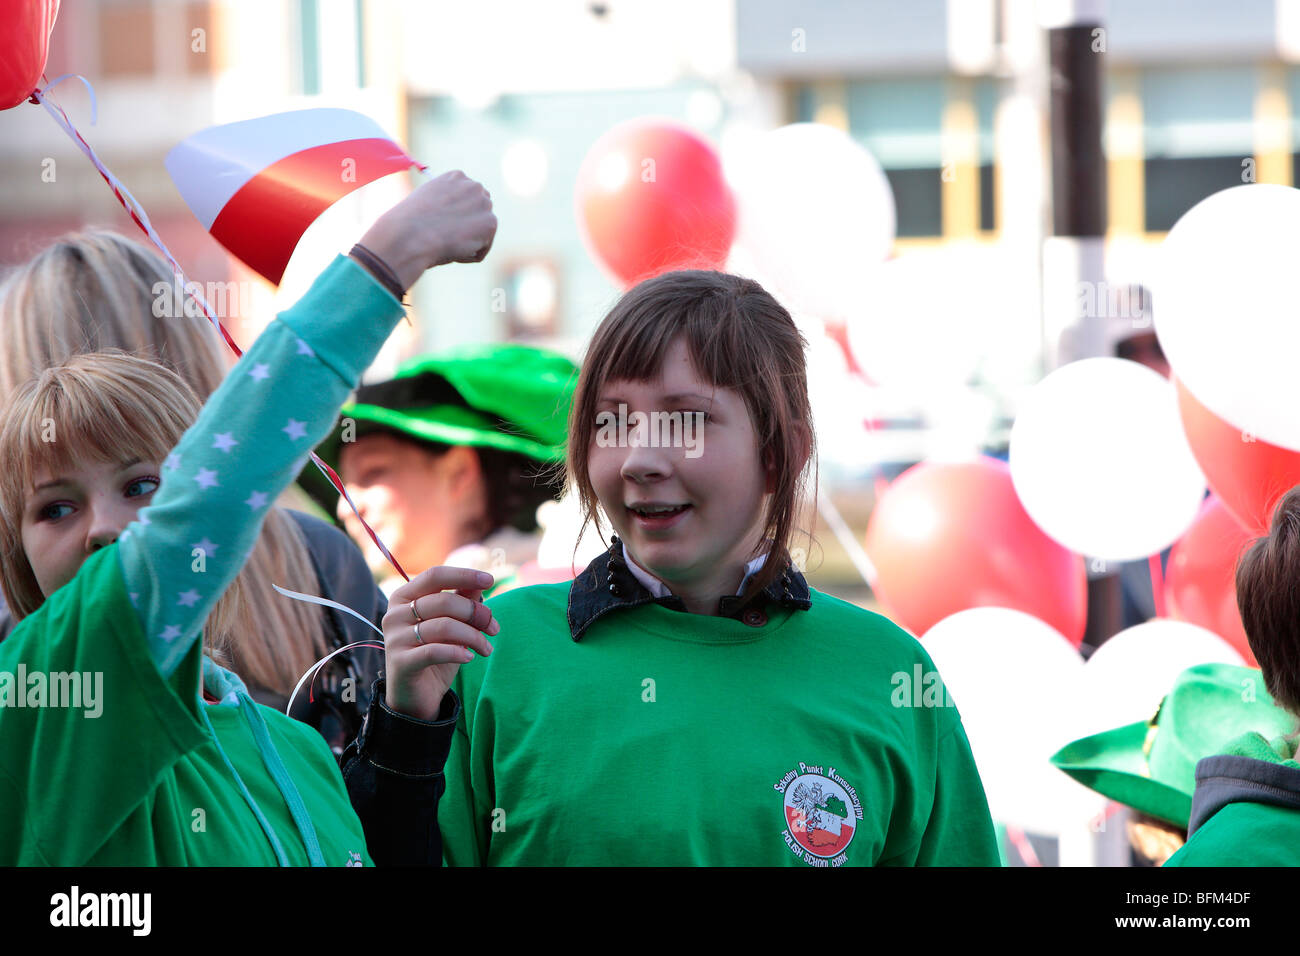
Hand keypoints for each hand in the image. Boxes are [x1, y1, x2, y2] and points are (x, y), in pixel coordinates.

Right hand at [357, 170, 497, 289]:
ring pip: (480, 234)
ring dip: (464, 244)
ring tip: (444, 242)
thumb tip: (452, 220)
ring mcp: (484, 203)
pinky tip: (452, 249)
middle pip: (480, 213)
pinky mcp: (490, 223)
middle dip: (466, 228)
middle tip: (445, 237)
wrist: (409, 235)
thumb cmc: (409, 224)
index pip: (468, 198)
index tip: (442, 225)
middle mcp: (473, 186)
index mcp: (456, 177)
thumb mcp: (426, 205)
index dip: (456, 217)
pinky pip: (481, 249)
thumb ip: (444, 205)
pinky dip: (467, 256)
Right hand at [382, 566, 498, 720]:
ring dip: (473, 637)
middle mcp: (394, 614)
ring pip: (444, 626)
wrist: (416, 696)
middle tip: (494, 629)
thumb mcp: (452, 624)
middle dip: (476, 613)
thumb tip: (482, 581)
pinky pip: (435, 651)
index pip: (435, 576)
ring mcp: (394, 638)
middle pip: (444, 602)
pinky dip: (458, 652)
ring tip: (486, 648)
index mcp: (404, 597)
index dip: (464, 575)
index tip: (490, 579)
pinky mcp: (400, 662)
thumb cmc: (435, 653)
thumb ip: (462, 600)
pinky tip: (469, 658)